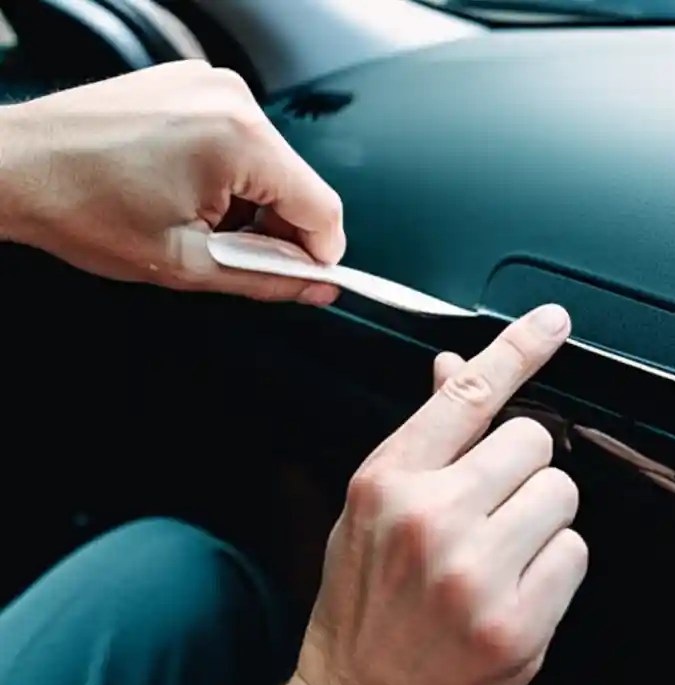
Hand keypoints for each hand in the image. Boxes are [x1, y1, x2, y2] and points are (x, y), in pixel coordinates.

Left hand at [0, 60, 343, 304]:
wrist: (13, 167)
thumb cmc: (79, 207)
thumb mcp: (186, 264)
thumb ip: (267, 280)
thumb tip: (317, 287)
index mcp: (239, 139)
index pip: (321, 208)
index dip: (318, 255)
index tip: (303, 280)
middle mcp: (233, 100)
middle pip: (297, 183)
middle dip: (274, 229)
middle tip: (225, 255)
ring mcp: (211, 85)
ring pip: (269, 163)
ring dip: (247, 202)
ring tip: (192, 220)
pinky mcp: (192, 84)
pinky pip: (237, 138)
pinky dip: (225, 173)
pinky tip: (181, 191)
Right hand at [282, 304, 587, 684]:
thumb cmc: (365, 610)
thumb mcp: (372, 512)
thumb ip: (423, 441)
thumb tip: (456, 369)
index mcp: (388, 483)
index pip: (467, 394)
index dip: (518, 348)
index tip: (551, 321)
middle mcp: (431, 520)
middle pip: (534, 442)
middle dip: (524, 472)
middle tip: (493, 513)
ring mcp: (476, 572)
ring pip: (562, 495)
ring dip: (543, 521)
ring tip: (500, 557)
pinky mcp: (518, 622)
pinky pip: (576, 554)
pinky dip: (556, 570)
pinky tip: (514, 591)